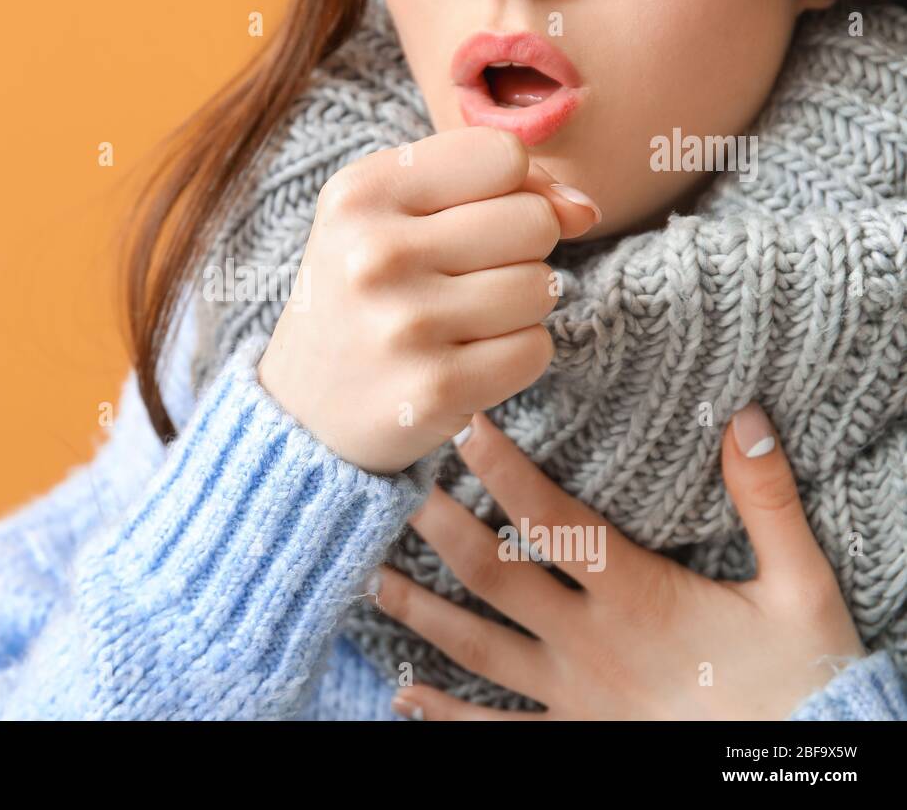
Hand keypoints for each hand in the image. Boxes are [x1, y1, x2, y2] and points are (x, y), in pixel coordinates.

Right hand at [257, 125, 601, 475]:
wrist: (306, 408)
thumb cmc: (367, 293)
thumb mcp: (396, 215)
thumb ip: (496, 187)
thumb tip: (585, 209)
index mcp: (361, 193)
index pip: (503, 155)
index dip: (507, 190)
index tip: (466, 221)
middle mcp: (374, 254)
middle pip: (534, 222)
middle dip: (517, 252)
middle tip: (458, 280)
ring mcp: (404, 325)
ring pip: (541, 287)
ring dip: (517, 309)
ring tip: (458, 323)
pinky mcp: (433, 390)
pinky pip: (535, 349)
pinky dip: (512, 358)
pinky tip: (462, 363)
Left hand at [373, 402, 867, 719]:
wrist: (807, 758)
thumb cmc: (802, 675)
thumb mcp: (801, 587)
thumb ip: (768, 503)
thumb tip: (744, 420)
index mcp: (638, 595)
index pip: (555, 520)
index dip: (505, 471)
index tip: (461, 427)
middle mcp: (589, 643)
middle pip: (495, 575)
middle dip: (439, 528)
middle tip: (391, 486)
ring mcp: (574, 698)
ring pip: (479, 648)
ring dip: (421, 611)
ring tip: (370, 576)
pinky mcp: (574, 741)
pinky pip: (497, 732)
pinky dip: (447, 717)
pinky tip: (403, 695)